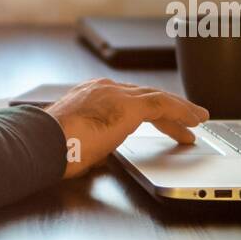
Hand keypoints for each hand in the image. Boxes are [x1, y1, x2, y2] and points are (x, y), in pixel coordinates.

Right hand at [44, 79, 208, 179]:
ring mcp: (117, 95)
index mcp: (91, 94)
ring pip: (158, 98)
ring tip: (198, 119)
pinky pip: (162, 105)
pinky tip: (193, 120)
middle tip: (186, 121)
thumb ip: (91, 139)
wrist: (43, 140)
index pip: (128, 99)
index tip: (161, 120)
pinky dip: (180, 111)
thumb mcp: (75, 138)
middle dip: (169, 110)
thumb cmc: (51, 146)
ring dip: (180, 109)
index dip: (148, 111)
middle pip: (146, 96)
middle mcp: (105, 89)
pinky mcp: (128, 106)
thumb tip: (98, 150)